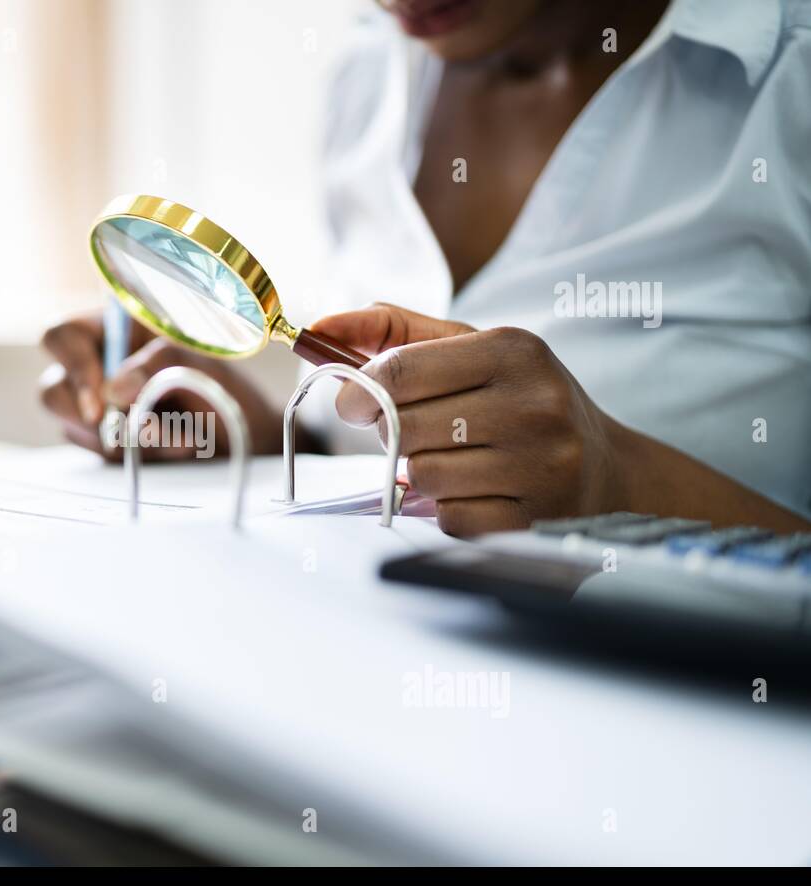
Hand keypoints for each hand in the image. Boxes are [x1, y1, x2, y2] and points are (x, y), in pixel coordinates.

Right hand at [38, 313, 281, 460]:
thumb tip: (112, 391)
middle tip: (145, 430)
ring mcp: (97, 407)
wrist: (248, 434)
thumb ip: (158, 364)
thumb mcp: (200, 364)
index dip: (73, 365)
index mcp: (114, 329)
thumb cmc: (226, 387)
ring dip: (130, 439)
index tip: (103, 398)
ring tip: (182, 436)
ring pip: (78, 428)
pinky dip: (138, 456)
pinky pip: (101, 454)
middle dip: (98, 418)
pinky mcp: (106, 441)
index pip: (61, 336)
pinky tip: (176, 446)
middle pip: (54, 391)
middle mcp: (97, 366)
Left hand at [312, 304, 628, 536]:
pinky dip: (445, 508)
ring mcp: (538, 466)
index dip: (358, 390)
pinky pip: (448, 518)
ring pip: (421, 476)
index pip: (400, 371)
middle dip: (392, 432)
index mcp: (513, 349)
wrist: (605, 468)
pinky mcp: (534, 518)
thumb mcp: (471, 349)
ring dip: (419, 472)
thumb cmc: (518, 398)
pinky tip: (476, 489)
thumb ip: (393, 331)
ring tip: (451, 457)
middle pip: (404, 427)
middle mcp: (533, 404)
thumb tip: (321, 327)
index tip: (350, 402)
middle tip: (413, 430)